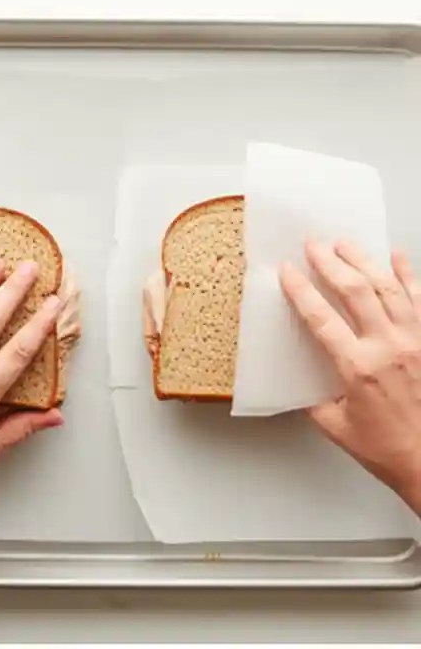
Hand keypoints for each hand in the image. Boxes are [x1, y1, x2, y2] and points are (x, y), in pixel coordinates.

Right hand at [280, 241, 420, 510]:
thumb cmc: (387, 449)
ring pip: (389, 288)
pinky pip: (420, 299)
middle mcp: (390, 348)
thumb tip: (299, 374)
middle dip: (331, 263)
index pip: (321, 317)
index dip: (300, 290)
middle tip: (314, 245)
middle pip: (356, 291)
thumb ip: (312, 395)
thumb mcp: (334, 424)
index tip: (285, 272)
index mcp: (358, 368)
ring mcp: (416, 341)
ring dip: (365, 262)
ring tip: (346, 244)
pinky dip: (409, 276)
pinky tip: (398, 259)